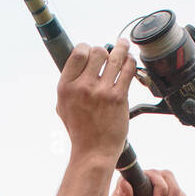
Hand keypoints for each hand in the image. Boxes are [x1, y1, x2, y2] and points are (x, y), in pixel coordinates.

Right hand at [56, 39, 136, 166]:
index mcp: (66, 87)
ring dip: (122, 47)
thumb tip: (76, 66)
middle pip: (97, 52)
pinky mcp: (118, 97)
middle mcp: (82, 87)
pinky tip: (131, 60)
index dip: (87, 48)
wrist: (93, 152)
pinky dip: (131, 62)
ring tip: (123, 44)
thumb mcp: (63, 107)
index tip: (92, 51)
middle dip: (104, 50)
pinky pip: (128, 70)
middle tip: (108, 54)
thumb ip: (68, 86)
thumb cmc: (80, 131)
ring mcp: (101, 91)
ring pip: (115, 57)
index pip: (77, 53)